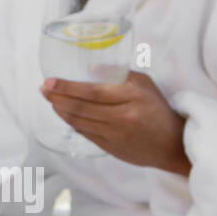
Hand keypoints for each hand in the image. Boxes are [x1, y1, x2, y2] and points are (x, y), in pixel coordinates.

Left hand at [39, 71, 190, 175]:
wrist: (173, 145)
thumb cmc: (157, 109)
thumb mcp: (144, 84)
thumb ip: (118, 73)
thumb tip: (88, 67)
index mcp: (133, 97)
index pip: (92, 92)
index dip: (67, 87)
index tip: (49, 81)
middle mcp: (124, 117)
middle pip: (81, 108)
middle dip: (57, 98)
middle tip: (43, 89)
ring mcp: (116, 135)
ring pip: (79, 122)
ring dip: (60, 110)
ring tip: (50, 99)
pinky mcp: (110, 148)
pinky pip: (84, 133)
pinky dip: (70, 122)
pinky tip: (63, 113)